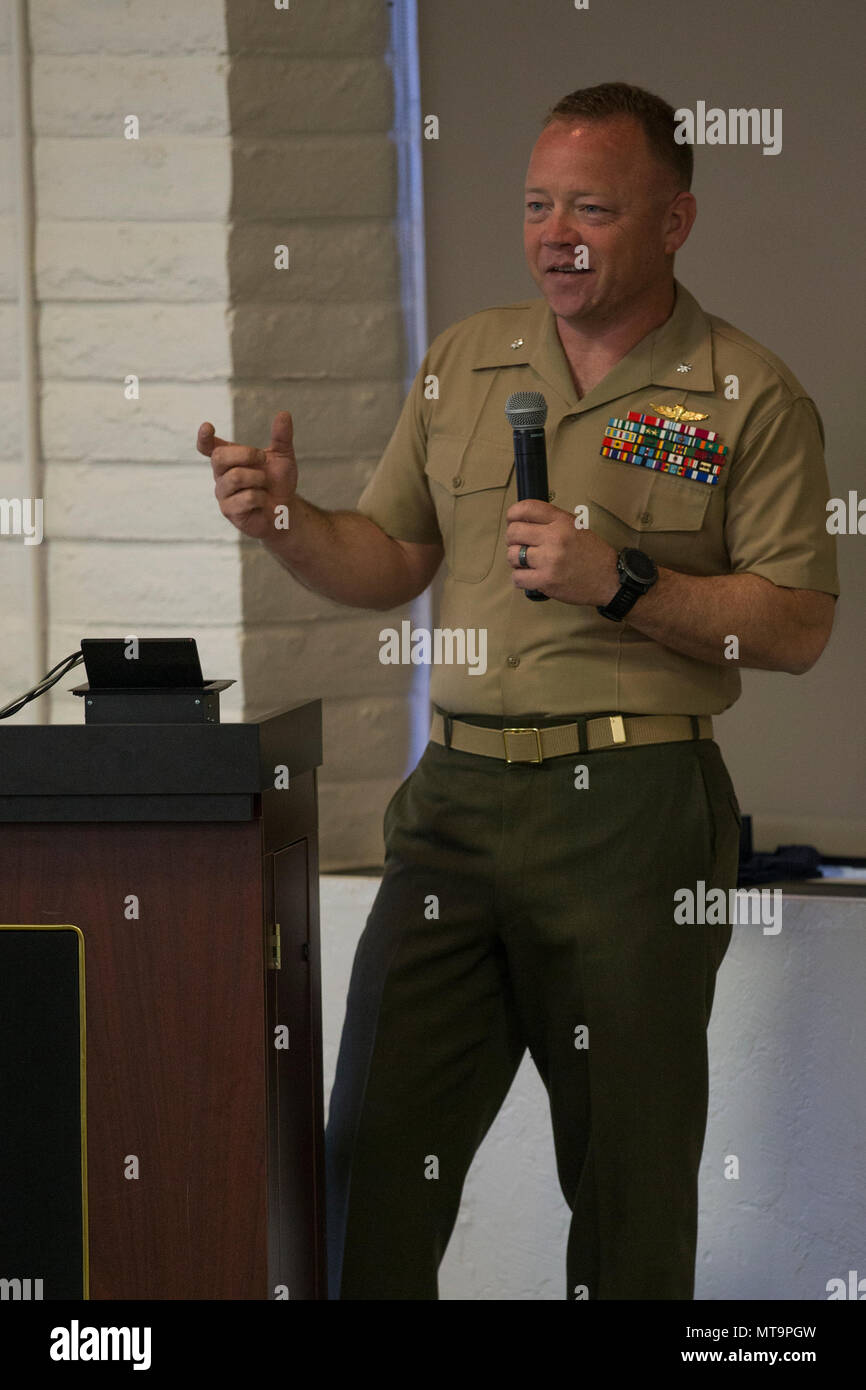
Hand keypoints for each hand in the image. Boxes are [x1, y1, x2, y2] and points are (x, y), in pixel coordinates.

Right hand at [197, 411, 297, 540]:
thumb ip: (282, 437)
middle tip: (263, 460)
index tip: (207, 427)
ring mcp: (222, 493)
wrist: (285, 511)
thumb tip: (284, 414)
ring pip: (236, 477)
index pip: (208, 447)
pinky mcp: (229, 510)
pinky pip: (246, 498)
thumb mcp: (283, 457)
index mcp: (229, 459)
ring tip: (264, 486)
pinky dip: (261, 498)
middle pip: (220, 457)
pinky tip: (262, 502)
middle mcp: (221, 474)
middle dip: (246, 454)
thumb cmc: (278, 483)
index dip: (204, 438)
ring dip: (258, 479)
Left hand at [505, 499, 618, 605]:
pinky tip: (528, 577)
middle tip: (519, 545)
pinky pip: (517, 578)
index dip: (513, 515)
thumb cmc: (592, 554)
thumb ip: (551, 521)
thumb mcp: (576, 527)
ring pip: (512, 555)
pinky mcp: (546, 580)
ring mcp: (550, 560)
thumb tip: (523, 521)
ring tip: (527, 564)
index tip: (512, 521)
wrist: (609, 579)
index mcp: (562, 521)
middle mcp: (555, 537)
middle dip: (512, 540)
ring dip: (515, 561)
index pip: (527, 508)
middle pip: (514, 532)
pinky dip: (519, 579)